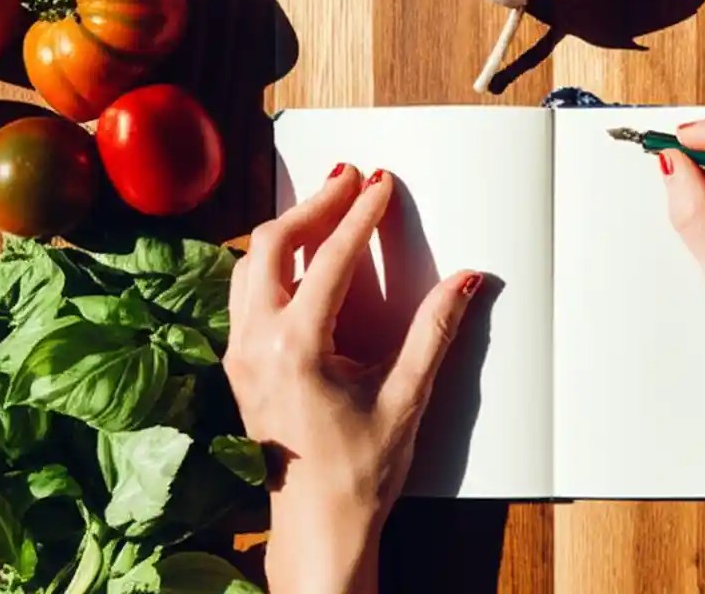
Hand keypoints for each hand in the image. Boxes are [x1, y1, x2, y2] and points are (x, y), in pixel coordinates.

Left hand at [225, 164, 482, 593]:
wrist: (318, 527)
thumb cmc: (359, 474)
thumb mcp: (406, 398)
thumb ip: (434, 332)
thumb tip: (464, 281)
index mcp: (296, 348)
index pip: (330, 259)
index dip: (359, 215)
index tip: (380, 185)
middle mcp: (256, 344)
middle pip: (273, 244)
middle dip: (314, 205)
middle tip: (350, 178)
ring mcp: (240, 354)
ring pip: (250, 264)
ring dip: (289, 228)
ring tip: (326, 204)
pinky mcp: (239, 365)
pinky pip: (244, 291)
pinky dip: (271, 259)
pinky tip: (298, 256)